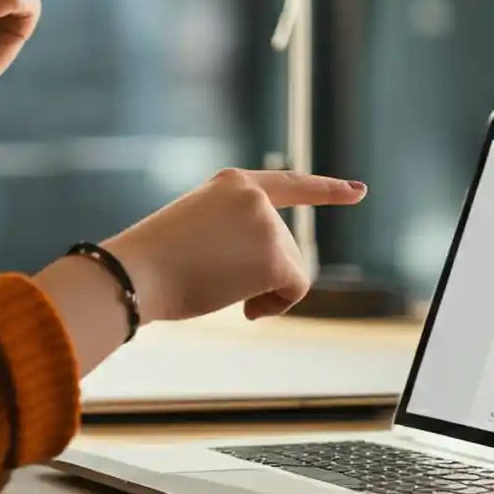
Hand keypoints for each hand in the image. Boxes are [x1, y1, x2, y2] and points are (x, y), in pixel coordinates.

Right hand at [101, 169, 368, 322]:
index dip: (326, 190)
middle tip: (219, 286)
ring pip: (290, 269)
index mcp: (232, 183)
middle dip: (264, 275)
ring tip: (221, 292)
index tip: (358, 192)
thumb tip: (278, 276)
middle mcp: (254, 196)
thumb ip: (238, 238)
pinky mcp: (275, 254)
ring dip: (265, 292)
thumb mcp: (198, 235)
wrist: (135, 276)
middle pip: (286, 247)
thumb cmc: (154, 265)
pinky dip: (276, 306)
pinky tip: (245, 309)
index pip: (288, 184)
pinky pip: (295, 289)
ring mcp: (267, 223)